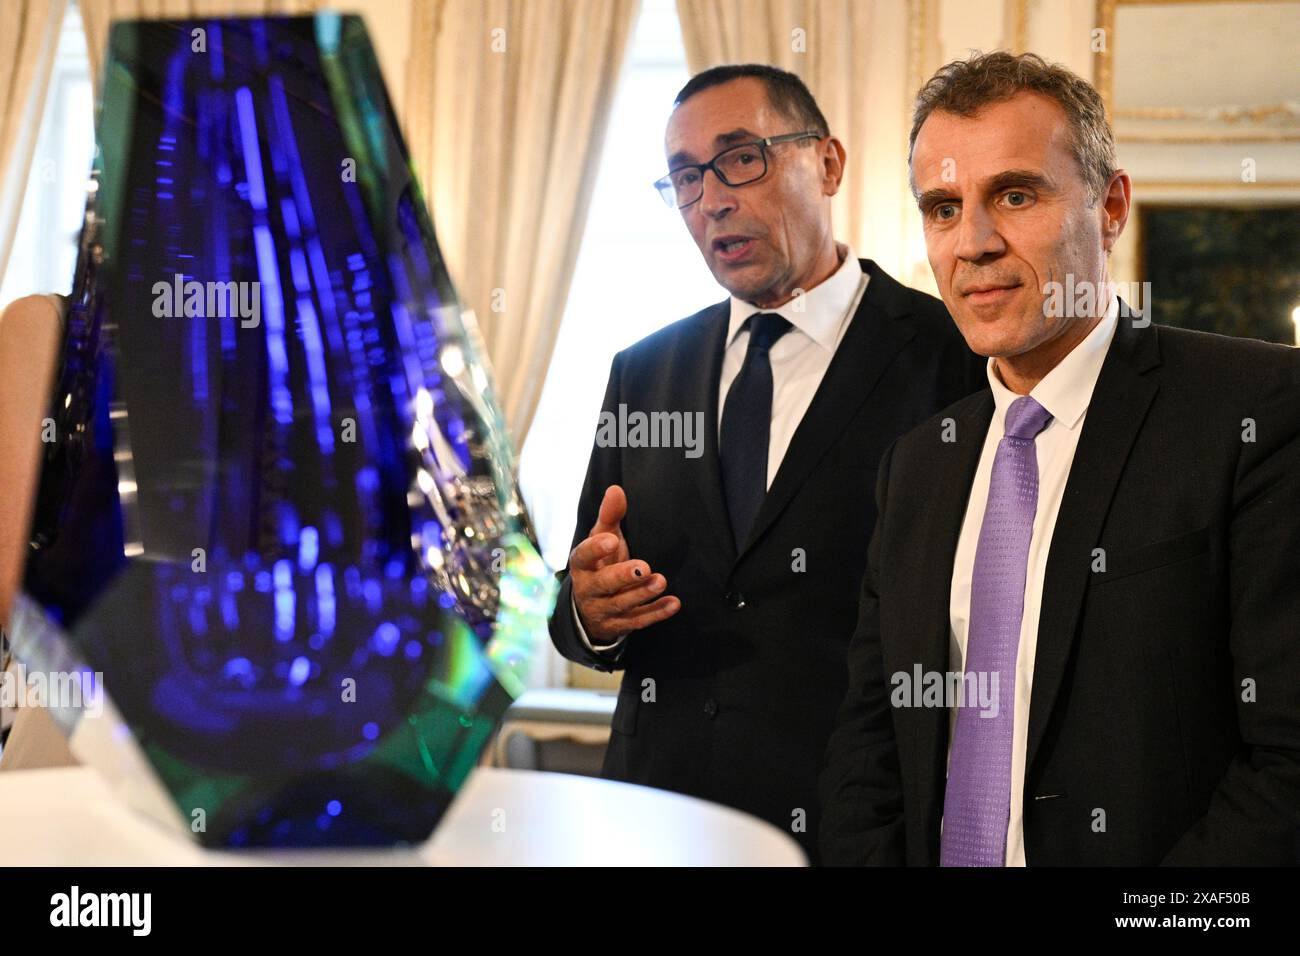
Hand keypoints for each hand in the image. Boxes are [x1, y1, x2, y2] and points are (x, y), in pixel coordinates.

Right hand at [569, 485, 679, 644]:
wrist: (589, 606)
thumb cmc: (600, 563)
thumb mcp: (602, 538)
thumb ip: (609, 516)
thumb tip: (616, 489)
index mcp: (582, 564)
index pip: (584, 556)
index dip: (596, 549)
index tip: (611, 539)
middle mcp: (589, 588)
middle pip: (603, 584)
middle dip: (622, 576)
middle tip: (643, 567)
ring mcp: (603, 609)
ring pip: (621, 605)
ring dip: (642, 594)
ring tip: (661, 581)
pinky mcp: (619, 624)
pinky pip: (638, 621)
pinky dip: (656, 613)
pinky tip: (673, 603)